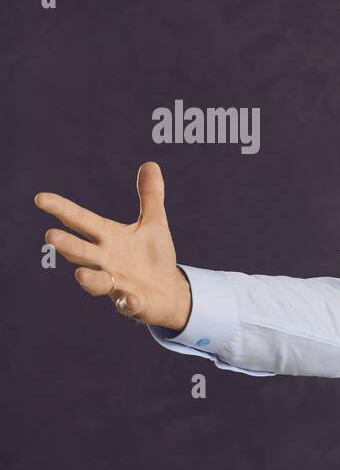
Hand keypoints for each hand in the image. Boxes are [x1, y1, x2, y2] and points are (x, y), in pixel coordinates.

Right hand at [35, 161, 192, 330]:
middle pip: (82, 252)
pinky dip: (128, 303)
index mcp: (108, 238)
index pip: (82, 221)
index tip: (41, 198)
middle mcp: (106, 261)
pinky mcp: (132, 303)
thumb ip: (150, 198)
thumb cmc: (153, 256)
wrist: (167, 292)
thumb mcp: (154, 224)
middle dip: (67, 245)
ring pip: (96, 282)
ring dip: (89, 278)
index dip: (62, 210)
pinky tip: (130, 299)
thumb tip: (151, 164)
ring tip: (80, 274)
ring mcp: (117, 284)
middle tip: (50, 236)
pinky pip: (127, 305)